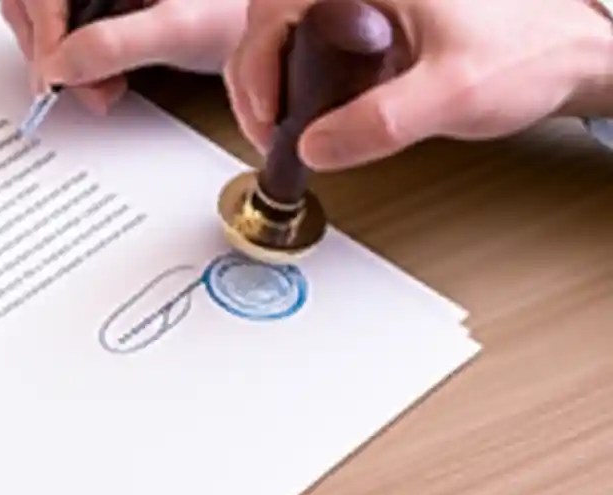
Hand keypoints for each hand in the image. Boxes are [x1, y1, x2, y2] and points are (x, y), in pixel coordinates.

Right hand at [0, 0, 247, 113]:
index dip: (44, 28)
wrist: (263, 25)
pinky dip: (75, 58)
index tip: (55, 72)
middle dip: (47, 47)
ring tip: (100, 88)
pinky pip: (64, 24)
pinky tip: (106, 79)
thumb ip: (114, 45)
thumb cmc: (232, 8)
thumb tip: (58, 66)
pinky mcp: (103, 4)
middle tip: (73, 85)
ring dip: (59, 58)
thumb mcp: (177, 30)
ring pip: (43, 13)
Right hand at [225, 0, 612, 170]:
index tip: (268, 115)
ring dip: (273, 80)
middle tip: (269, 130)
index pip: (274, 9)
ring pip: (285, 28)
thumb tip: (315, 147)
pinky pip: (313, 41)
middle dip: (256, 78)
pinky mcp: (371, 20)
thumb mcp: (451, 95)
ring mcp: (364, 1)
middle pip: (269, 17)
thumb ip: (379, 124)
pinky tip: (313, 114)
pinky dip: (299, 79)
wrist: (570, 55)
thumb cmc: (529, 53)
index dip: (257, 65)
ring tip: (283, 128)